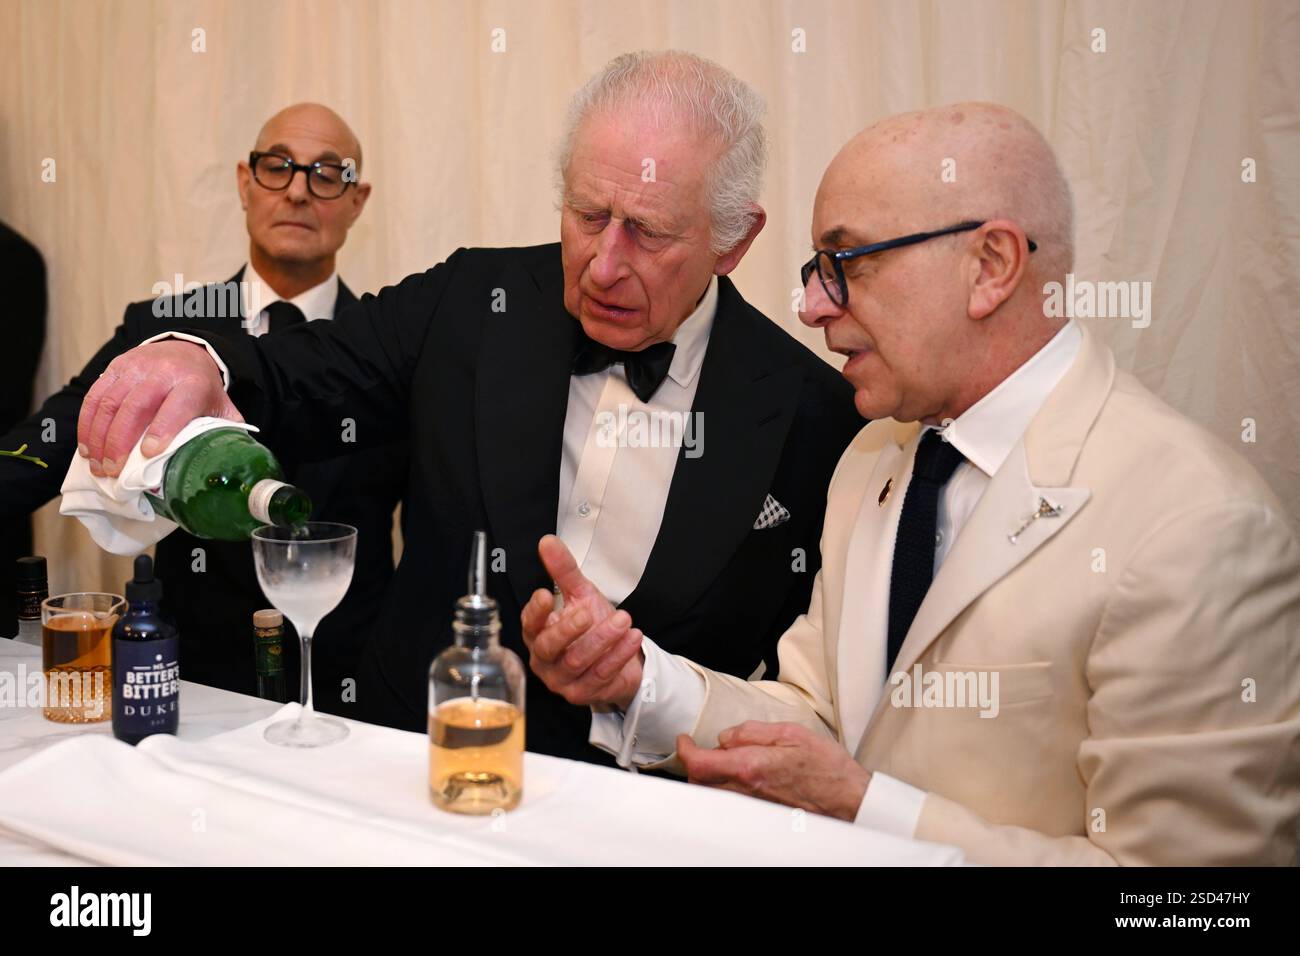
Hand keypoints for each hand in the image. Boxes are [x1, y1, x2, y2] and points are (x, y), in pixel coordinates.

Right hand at [78, 339, 240, 476]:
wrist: (187, 350)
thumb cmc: (202, 388)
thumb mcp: (220, 406)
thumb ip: (224, 431)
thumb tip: (225, 464)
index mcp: (193, 383)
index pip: (177, 405)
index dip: (163, 428)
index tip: (149, 453)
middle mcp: (163, 372)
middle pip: (135, 406)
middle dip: (120, 441)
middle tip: (113, 471)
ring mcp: (135, 367)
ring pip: (110, 402)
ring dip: (99, 437)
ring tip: (98, 466)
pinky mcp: (115, 367)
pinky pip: (95, 396)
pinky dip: (87, 424)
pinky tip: (87, 447)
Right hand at [521, 535, 644, 710]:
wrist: (618, 657)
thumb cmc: (592, 625)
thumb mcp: (580, 594)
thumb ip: (563, 571)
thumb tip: (547, 541)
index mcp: (537, 633)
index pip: (528, 623)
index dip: (535, 611)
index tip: (546, 594)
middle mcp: (544, 659)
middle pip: (549, 646)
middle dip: (570, 629)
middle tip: (589, 613)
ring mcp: (561, 680)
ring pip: (578, 661)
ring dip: (603, 640)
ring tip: (624, 620)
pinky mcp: (582, 694)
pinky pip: (600, 676)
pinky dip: (618, 656)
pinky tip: (632, 637)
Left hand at [676, 721, 870, 821]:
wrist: (848, 800)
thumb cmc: (827, 768)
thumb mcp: (791, 733)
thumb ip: (753, 731)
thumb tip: (726, 736)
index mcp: (751, 767)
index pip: (700, 763)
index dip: (684, 750)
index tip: (683, 740)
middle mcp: (747, 791)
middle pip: (701, 781)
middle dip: (694, 763)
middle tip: (700, 747)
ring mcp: (752, 806)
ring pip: (714, 793)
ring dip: (710, 776)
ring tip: (723, 759)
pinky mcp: (760, 813)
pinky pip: (731, 801)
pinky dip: (726, 787)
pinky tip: (740, 775)